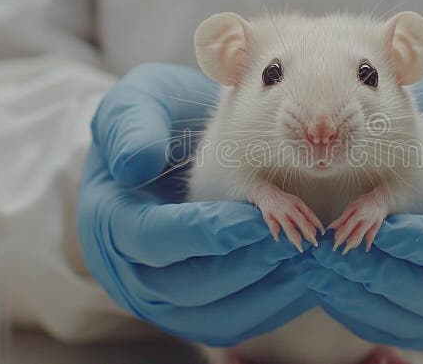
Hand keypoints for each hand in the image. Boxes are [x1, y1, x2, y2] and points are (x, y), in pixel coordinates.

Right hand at [77, 63, 317, 344]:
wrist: (174, 142)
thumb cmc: (155, 119)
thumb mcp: (134, 103)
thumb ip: (131, 126)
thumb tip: (136, 165)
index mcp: (111, 219)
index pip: (153, 239)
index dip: (203, 233)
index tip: (252, 221)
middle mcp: (135, 268)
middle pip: (189, 286)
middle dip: (247, 265)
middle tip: (295, 243)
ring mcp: (169, 293)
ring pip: (218, 313)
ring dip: (269, 292)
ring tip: (311, 262)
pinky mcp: (202, 304)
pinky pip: (239, 318)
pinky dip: (277, 302)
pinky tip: (310, 277)